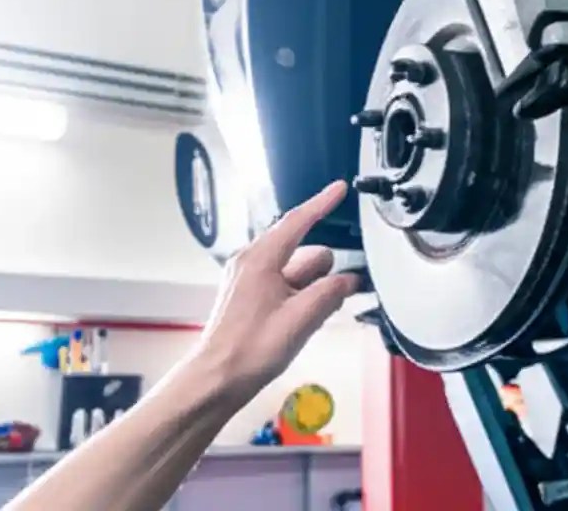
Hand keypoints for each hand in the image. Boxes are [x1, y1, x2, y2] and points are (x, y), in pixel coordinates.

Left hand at [195, 181, 360, 397]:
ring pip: (299, 272)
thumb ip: (331, 293)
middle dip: (324, 274)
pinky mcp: (251, 295)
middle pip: (306, 253)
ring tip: (306, 322)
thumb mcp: (301, 319)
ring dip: (313, 291)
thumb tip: (350, 281)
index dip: (322, 203)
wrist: (217, 378)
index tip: (340, 189)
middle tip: (322, 306)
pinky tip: (299, 324)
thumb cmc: (249, 350)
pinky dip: (301, 299)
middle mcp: (252, 263)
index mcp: (260, 259)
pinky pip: (288, 286)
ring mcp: (250, 279)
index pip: (298, 221)